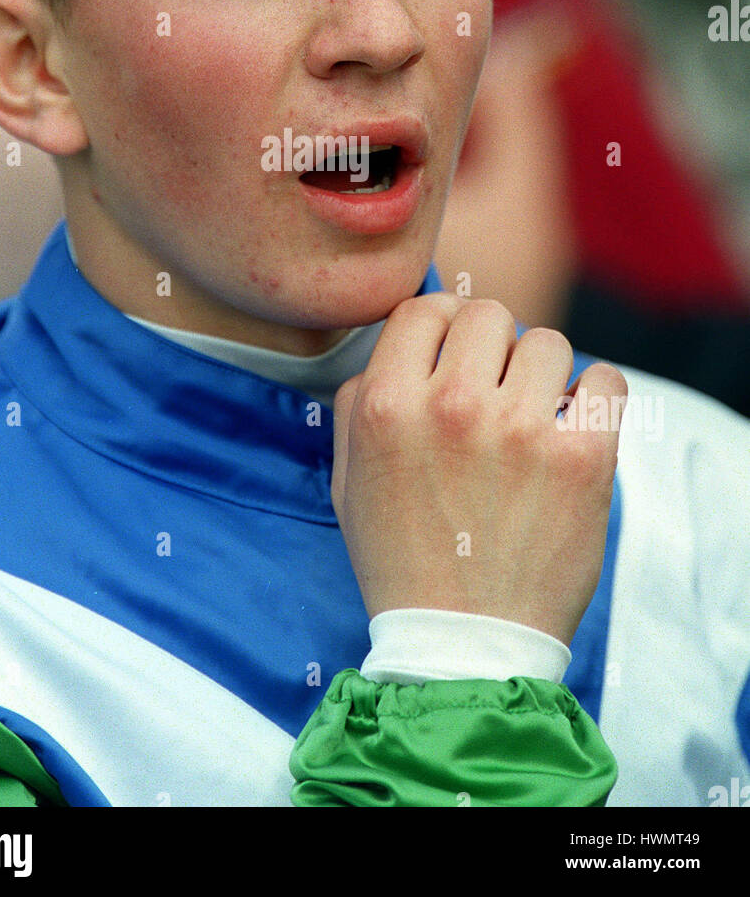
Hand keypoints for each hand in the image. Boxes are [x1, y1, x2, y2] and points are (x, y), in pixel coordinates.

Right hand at [332, 294, 626, 644]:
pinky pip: (607, 380)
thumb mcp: (347, 483)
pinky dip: (597, 395)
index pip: (424, 309)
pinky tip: (577, 424)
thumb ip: (357, 405)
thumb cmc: (402, 561)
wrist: (464, 645)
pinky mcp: (582, 459)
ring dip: (542, 373)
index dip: (441, 324)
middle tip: (495, 388)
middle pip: (489, 314)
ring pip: (547, 342)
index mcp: (390, 407)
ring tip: (535, 415)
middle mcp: (454, 406)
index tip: (455, 352)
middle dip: (492, 346)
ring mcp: (523, 430)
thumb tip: (394, 348)